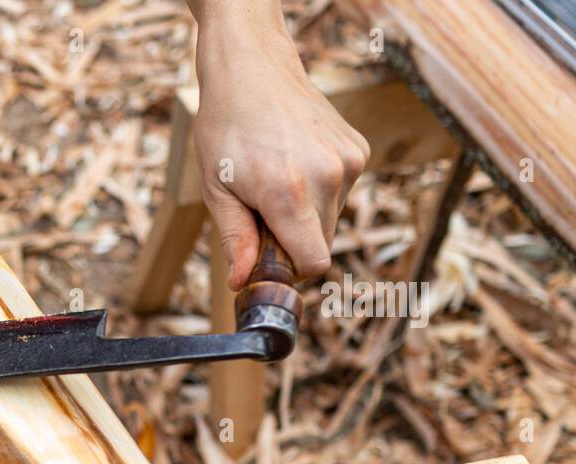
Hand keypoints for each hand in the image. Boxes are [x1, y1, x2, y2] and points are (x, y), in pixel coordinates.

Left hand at [191, 6, 369, 288]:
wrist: (253, 69)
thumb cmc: (225, 129)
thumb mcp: (217, 189)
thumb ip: (236, 239)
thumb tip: (244, 282)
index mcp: (289, 193)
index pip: (314, 263)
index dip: (290, 269)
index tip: (268, 257)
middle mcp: (328, 177)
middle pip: (321, 244)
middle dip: (293, 241)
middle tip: (261, 213)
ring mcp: (349, 161)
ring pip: (331, 219)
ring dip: (306, 215)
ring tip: (276, 180)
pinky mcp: (358, 149)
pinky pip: (341, 193)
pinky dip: (319, 190)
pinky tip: (295, 163)